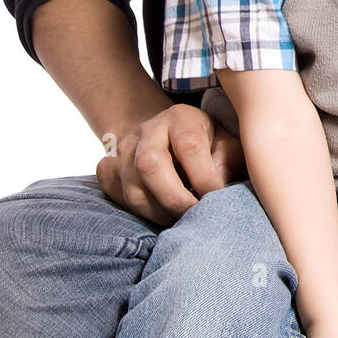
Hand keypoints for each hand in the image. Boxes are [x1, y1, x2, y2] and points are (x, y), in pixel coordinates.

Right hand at [96, 104, 244, 224]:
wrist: (163, 135)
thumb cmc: (203, 144)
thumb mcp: (224, 143)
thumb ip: (229, 160)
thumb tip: (219, 188)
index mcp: (181, 118)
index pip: (189, 146)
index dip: (204, 178)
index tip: (216, 199)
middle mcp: (148, 130)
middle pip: (149, 163)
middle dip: (173, 198)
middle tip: (193, 216)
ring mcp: (123, 149)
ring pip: (132, 189)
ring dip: (159, 212)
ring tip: (180, 219)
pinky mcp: (108, 168)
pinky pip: (117, 197)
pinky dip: (139, 212)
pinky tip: (160, 214)